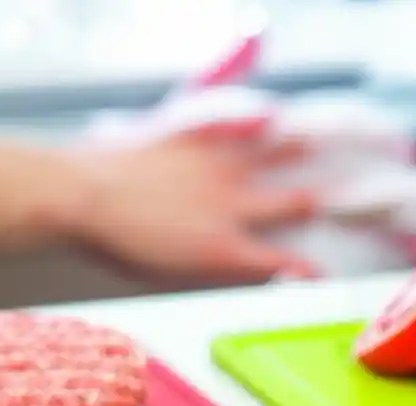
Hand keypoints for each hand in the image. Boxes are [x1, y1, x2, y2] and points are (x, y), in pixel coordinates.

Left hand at [58, 121, 319, 282]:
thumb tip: (232, 269)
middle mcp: (230, 207)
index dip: (307, 270)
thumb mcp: (168, 278)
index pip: (281, 263)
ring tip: (312, 145)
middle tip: (334, 198)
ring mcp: (214, 168)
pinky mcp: (192, 140)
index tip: (321, 273)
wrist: (81, 197)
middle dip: (315, 203)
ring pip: (268, 156)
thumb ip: (207, 272)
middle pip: (288, 204)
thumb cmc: (116, 245)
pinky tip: (265, 117)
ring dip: (294, 152)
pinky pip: (230, 128)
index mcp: (223, 249)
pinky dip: (250, 123)